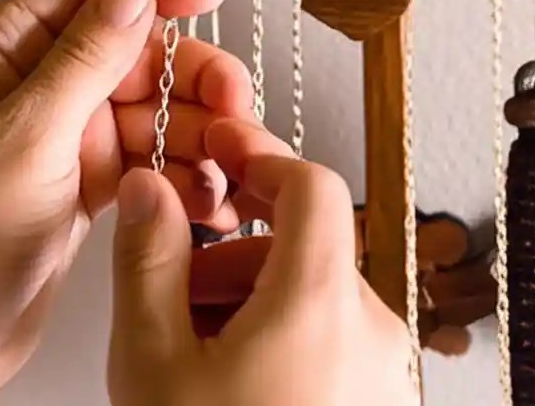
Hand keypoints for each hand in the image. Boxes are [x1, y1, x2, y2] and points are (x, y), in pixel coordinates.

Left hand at [0, 0, 252, 405]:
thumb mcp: (29, 133)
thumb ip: (85, 57)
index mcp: (3, 52)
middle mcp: (35, 84)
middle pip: (133, 52)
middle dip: (188, 76)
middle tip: (233, 103)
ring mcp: (64, 133)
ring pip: (150, 108)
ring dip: (194, 132)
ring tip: (228, 164)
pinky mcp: (87, 178)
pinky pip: (149, 157)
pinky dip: (181, 173)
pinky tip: (209, 196)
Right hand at [108, 118, 417, 405]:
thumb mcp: (151, 362)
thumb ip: (148, 261)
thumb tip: (150, 190)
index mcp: (322, 306)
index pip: (312, 185)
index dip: (259, 158)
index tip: (219, 153)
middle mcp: (373, 334)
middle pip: (307, 244)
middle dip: (233, 251)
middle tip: (176, 287)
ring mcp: (385, 374)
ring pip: (317, 295)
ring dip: (254, 299)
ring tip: (195, 349)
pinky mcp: (380, 402)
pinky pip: (335, 342)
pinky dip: (284, 339)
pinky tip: (232, 377)